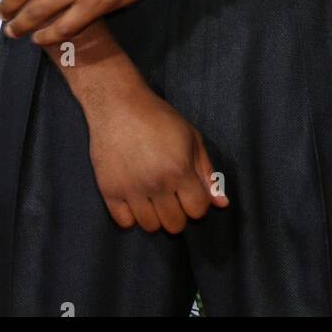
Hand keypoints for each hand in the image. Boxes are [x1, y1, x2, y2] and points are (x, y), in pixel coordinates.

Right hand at [86, 85, 229, 232]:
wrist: (117, 105)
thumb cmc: (158, 118)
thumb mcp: (191, 137)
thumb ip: (207, 172)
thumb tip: (222, 204)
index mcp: (180, 169)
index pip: (198, 210)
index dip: (197, 202)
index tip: (189, 189)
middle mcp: (156, 183)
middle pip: (175, 225)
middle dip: (178, 212)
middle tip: (170, 194)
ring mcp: (131, 189)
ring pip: (150, 227)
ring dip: (155, 215)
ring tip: (152, 195)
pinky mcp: (109, 190)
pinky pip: (124, 223)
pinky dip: (131, 215)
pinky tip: (134, 197)